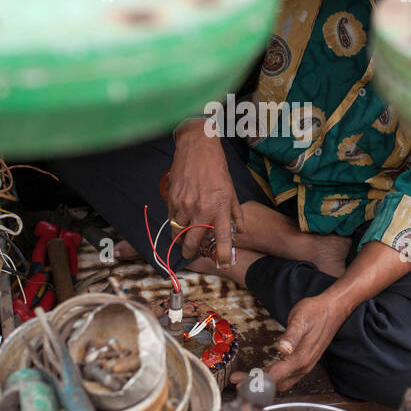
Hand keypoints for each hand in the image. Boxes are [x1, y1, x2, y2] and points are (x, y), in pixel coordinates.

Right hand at [165, 120, 243, 265]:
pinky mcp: (172, 199)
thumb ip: (236, 214)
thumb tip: (240, 232)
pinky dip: (175, 223)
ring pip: (177, 233)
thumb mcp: (232, 191)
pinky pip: (171, 219)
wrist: (197, 148)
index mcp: (220, 209)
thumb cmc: (217, 169)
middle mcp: (201, 210)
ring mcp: (184, 205)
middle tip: (190, 253)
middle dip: (189, 253)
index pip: (223, 240)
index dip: (223, 256)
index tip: (223, 263)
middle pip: (191, 243)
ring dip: (180, 238)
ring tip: (183, 237)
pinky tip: (180, 218)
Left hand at [239, 293, 347, 391]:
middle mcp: (303, 366)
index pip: (274, 376)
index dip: (255, 381)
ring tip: (247, 381)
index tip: (239, 381)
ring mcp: (305, 365)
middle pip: (276, 384)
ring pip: (282, 382)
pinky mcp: (305, 362)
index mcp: (300, 358)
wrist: (333, 309)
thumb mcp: (301, 319)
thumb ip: (292, 336)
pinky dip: (273, 379)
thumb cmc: (316, 312)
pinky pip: (287, 376)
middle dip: (256, 386)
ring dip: (264, 384)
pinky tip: (265, 374)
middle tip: (237, 383)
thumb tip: (282, 348)